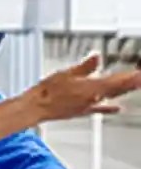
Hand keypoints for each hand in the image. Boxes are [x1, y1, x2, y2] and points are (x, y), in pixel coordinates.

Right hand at [24, 54, 140, 121]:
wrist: (37, 107)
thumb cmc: (48, 92)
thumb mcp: (66, 73)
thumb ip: (85, 67)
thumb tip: (97, 57)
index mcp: (92, 88)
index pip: (117, 81)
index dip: (131, 77)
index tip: (140, 74)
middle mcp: (94, 98)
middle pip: (118, 89)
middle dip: (132, 84)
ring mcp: (89, 105)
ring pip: (112, 96)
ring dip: (124, 91)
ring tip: (135, 87)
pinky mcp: (82, 110)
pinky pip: (100, 108)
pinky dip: (110, 107)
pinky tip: (117, 108)